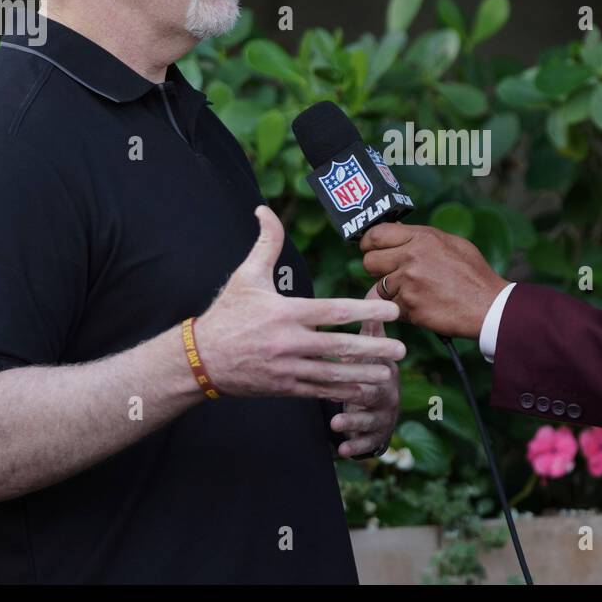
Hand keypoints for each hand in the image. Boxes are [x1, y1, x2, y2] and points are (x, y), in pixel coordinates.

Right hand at [193, 206, 404, 400]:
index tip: (391, 309)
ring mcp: (287, 368)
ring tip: (390, 373)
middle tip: (402, 348)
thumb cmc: (226, 314)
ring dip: (363, 374)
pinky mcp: (284, 388)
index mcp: (285, 313)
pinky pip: (319, 391)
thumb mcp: (245, 276)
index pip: (334, 311)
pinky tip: (363, 390)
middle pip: (340, 346)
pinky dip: (342, 391)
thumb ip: (265, 244)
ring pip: (333, 373)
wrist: (199, 359)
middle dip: (374, 347)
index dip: (366, 310)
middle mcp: (289, 342)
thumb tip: (265, 210)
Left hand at [330, 284, 400, 457]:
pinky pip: (368, 441)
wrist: (382, 409)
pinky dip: (355, 445)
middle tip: (343, 392)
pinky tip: (341, 448)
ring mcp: (383, 413)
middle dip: (360, 392)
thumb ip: (368, 324)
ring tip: (335, 422)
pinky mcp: (376, 434)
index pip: (378, 357)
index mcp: (383, 365)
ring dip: (353, 420)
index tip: (353, 354)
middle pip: (376, 388)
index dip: (369, 354)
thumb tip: (371, 291)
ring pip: (371, 417)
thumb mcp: (371, 347)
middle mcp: (387, 388)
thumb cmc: (370, 371)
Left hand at [360, 223, 507, 339]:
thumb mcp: (452, 244)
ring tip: (414, 294)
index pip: (377, 234)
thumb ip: (421, 238)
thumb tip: (397, 231)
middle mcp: (411, 257)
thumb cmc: (474, 275)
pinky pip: (391, 308)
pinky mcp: (409, 306)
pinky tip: (421, 307)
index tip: (370, 249)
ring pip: (379, 288)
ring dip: (391, 293)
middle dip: (376, 270)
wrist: (488, 306)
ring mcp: (408, 283)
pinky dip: (402, 310)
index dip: (369, 242)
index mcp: (422, 238)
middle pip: (369, 262)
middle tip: (389, 275)